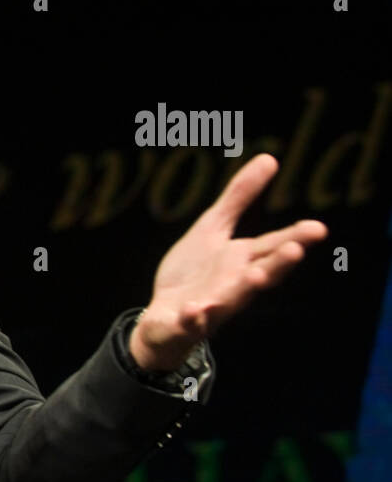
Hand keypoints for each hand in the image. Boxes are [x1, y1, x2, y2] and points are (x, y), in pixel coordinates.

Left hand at [130, 153, 327, 370]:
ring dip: (243, 289)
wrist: (163, 318)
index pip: (273, 248)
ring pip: (231, 300)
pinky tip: (195, 310)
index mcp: (242, 261)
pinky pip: (191, 323)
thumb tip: (270, 159)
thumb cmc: (195, 274)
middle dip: (278, 264)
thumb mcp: (213, 229)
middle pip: (262, 274)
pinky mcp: (184, 323)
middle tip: (295, 249)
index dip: (294, 238)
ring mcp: (210, 306)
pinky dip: (195, 318)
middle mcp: (233, 285)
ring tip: (256, 277)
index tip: (318, 228)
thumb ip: (238, 198)